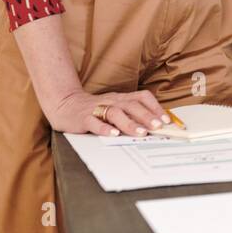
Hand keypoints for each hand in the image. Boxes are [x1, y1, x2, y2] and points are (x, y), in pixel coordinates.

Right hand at [47, 88, 168, 136]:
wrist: (65, 104)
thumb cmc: (95, 109)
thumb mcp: (115, 107)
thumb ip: (131, 114)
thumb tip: (154, 126)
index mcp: (121, 98)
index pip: (142, 97)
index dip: (155, 107)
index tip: (167, 120)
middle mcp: (112, 101)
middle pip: (132, 105)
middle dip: (147, 116)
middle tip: (158, 127)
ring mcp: (97, 109)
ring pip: (116, 113)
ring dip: (130, 123)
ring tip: (141, 132)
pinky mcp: (83, 118)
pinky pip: (94, 122)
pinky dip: (104, 128)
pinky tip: (113, 134)